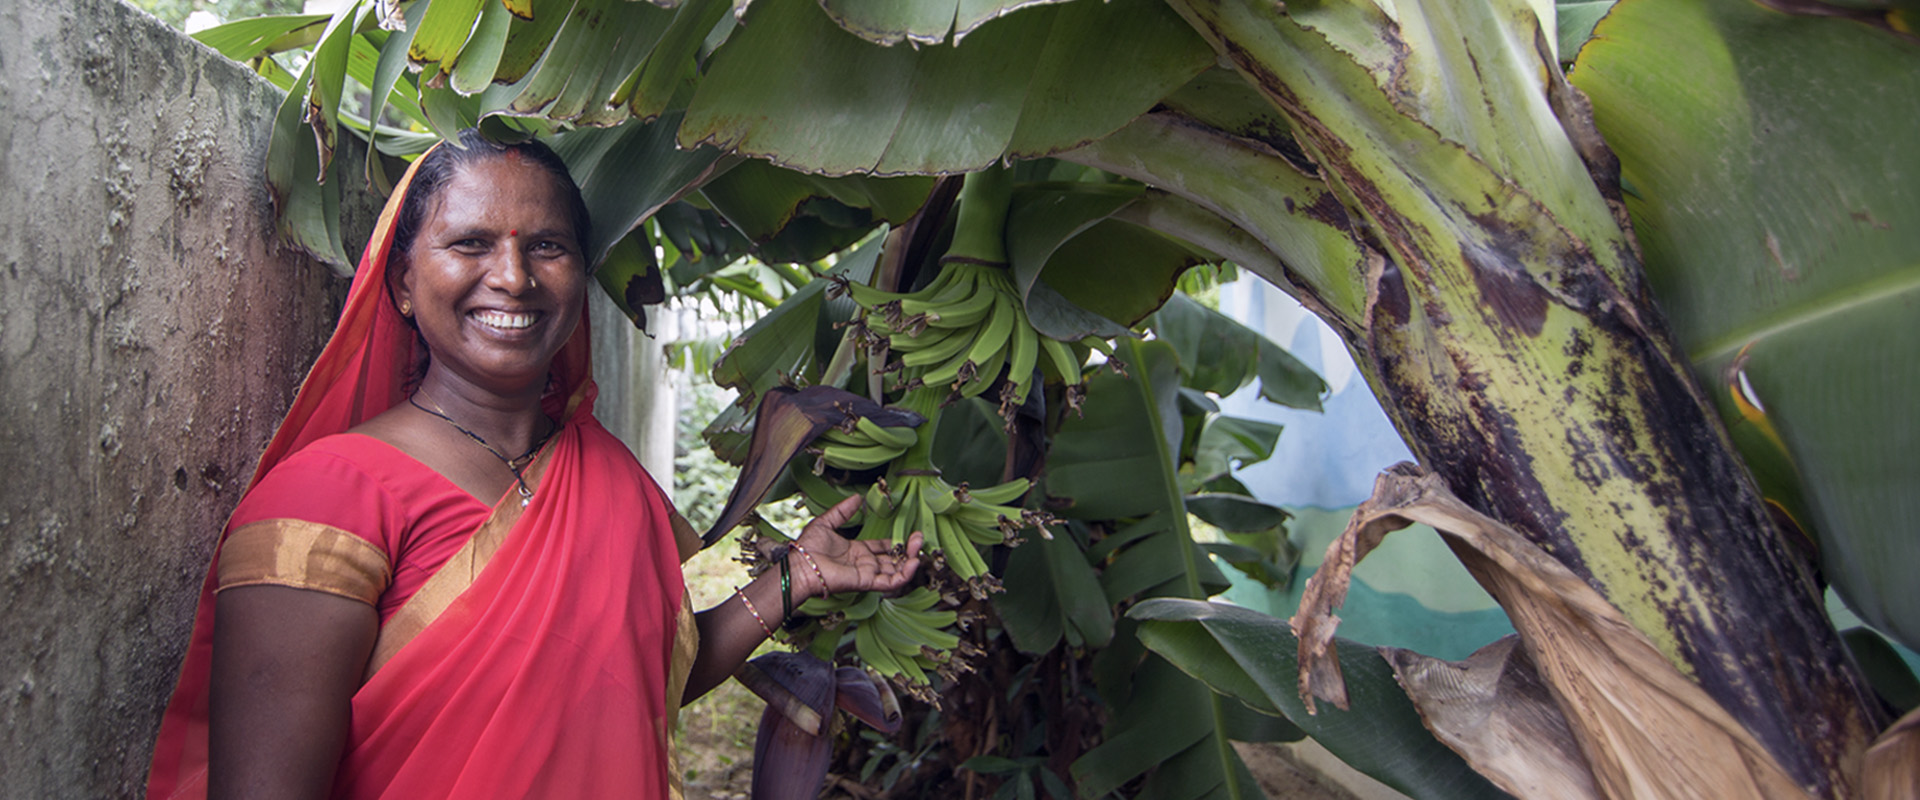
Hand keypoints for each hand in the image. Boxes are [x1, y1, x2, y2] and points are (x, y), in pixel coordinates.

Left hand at [791, 495, 922, 597]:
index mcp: (857, 551)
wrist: (801, 564)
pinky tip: (913, 562)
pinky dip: (904, 575)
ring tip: (919, 548)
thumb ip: (843, 511)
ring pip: (896, 571)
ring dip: (910, 561)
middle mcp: (865, 564)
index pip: (883, 549)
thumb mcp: (826, 522)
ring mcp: (867, 574)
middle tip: (919, 539)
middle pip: (894, 560)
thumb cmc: (808, 548)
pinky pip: (891, 582)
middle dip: (909, 551)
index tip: (910, 535)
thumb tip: (857, 497)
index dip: (896, 543)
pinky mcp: (867, 582)